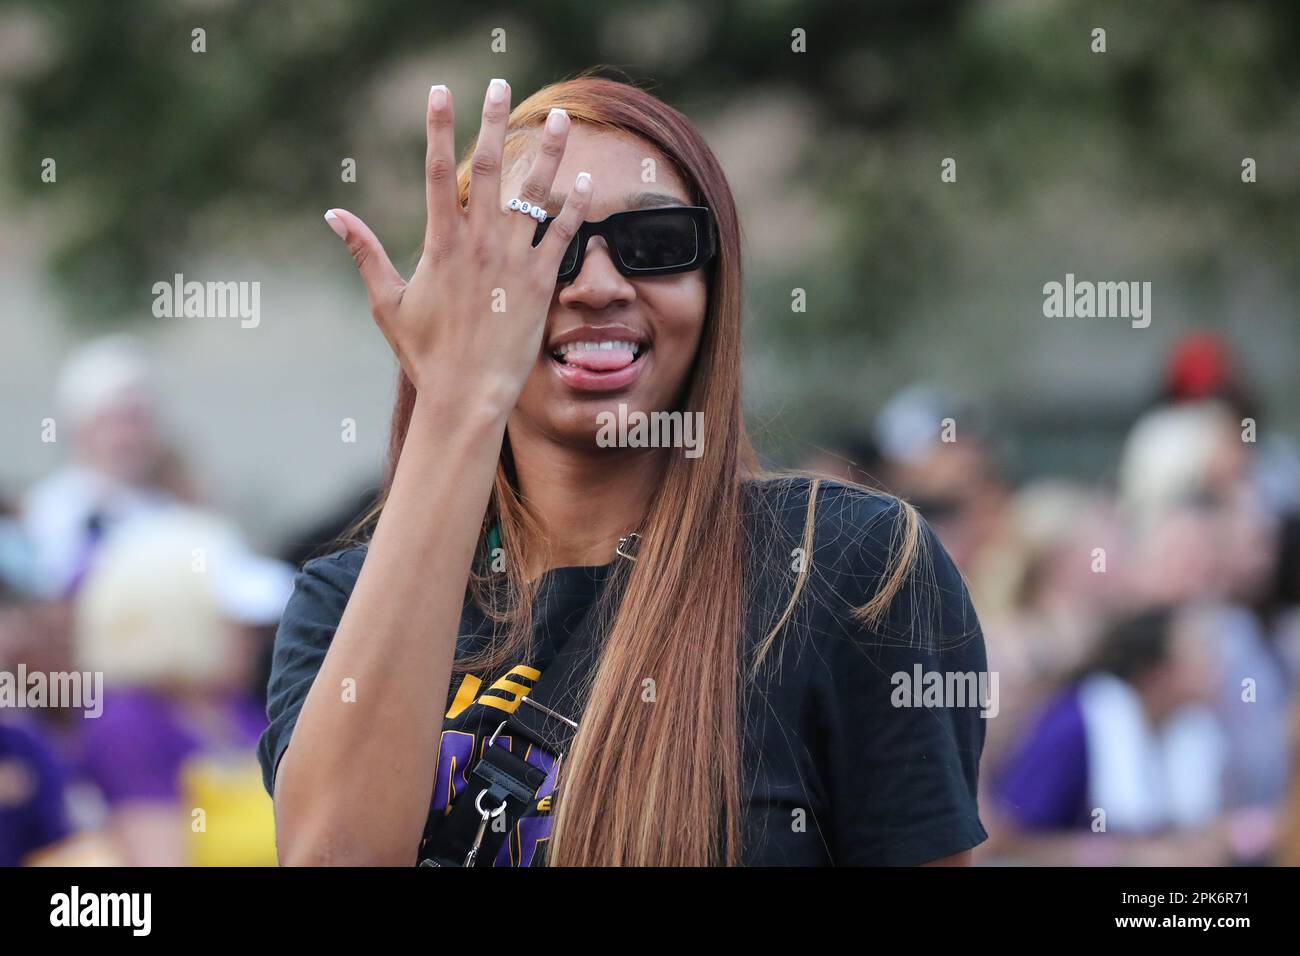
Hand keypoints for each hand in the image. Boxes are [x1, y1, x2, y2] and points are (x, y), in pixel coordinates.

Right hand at [322, 79, 592, 412]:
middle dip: (495, 122)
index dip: (439, 127)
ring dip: (549, 152)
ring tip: (562, 117)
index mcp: (440, 244)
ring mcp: (513, 261)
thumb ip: (364, 253)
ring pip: (534, 194)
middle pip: (488, 169)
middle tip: (501, 83)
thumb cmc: (424, 354)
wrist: (466, 396)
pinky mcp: (541, 283)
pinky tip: (588, 176)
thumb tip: (332, 215)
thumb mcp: (387, 302)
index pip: (438, 171)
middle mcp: (479, 244)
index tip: (441, 90)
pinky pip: (564, 235)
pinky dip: (578, 205)